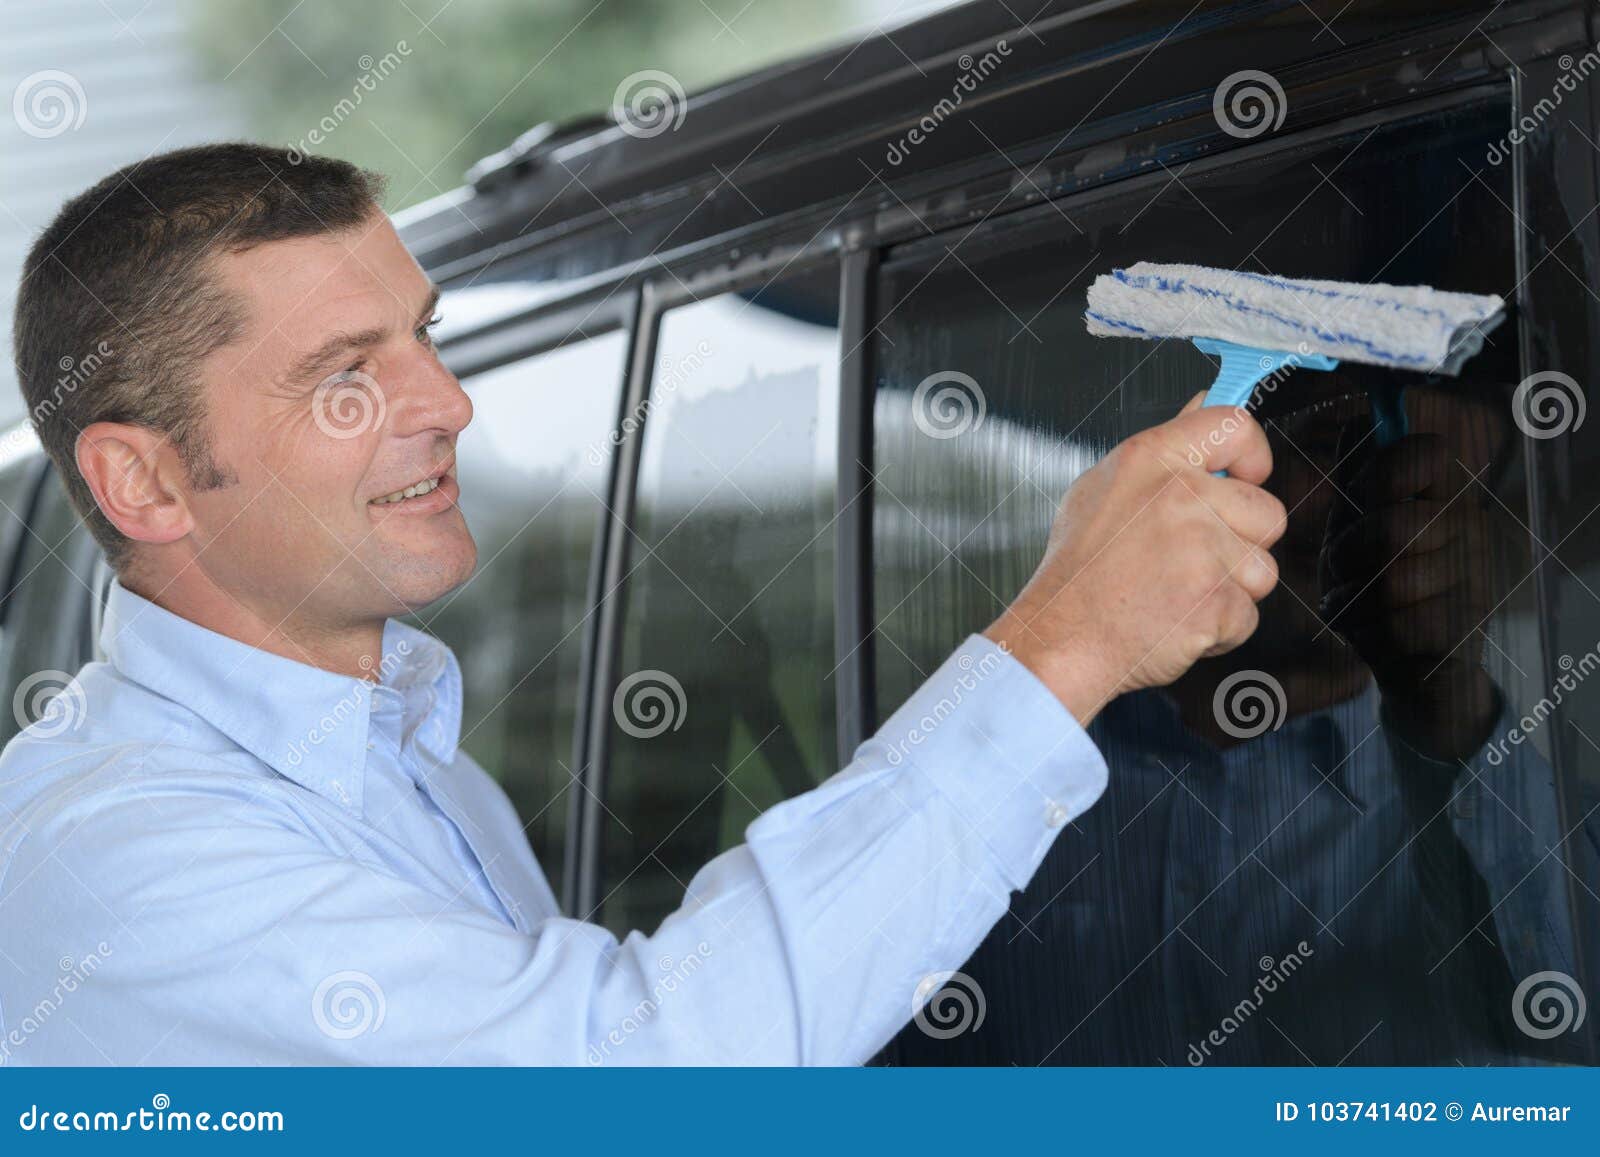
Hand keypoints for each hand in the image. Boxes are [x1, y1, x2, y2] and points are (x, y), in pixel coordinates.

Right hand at [985, 393, 1286, 724]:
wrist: (1061, 641)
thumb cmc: (1077, 572)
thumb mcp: (1101, 489)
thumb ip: (1163, 452)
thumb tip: (1201, 405)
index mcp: (1151, 460)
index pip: (1234, 426)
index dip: (1252, 454)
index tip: (1246, 476)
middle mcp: (1181, 496)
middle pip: (1266, 510)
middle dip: (1241, 541)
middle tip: (1191, 558)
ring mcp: (1203, 550)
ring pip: (1263, 568)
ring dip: (1231, 588)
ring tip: (1178, 592)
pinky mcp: (1216, 601)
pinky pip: (1247, 614)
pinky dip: (1219, 628)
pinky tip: (1176, 619)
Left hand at [1318, 422, 1499, 759]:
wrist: (1415, 663)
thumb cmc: (1378, 583)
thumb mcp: (1363, 522)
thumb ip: (1362, 481)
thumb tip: (1357, 420)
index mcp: (1446, 494)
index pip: (1427, 451)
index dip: (1384, 471)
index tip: (1363, 496)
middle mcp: (1472, 529)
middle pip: (1395, 526)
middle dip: (1351, 551)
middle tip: (1348, 565)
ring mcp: (1473, 579)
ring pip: (1394, 577)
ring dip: (1356, 592)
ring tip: (1360, 597)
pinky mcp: (1461, 628)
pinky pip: (1397, 621)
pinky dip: (1367, 629)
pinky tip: (1374, 629)